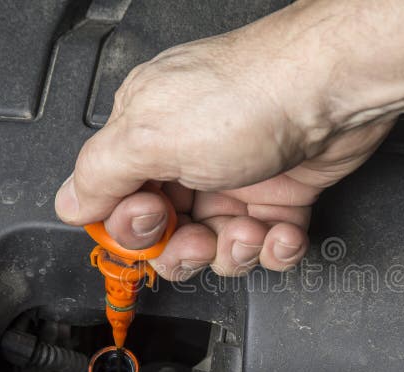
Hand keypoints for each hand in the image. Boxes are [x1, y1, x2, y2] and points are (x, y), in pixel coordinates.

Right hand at [54, 3, 393, 279]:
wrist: (333, 89)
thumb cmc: (250, 96)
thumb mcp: (152, 135)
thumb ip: (102, 173)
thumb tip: (70, 202)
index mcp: (147, 135)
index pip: (117, 203)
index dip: (132, 228)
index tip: (153, 221)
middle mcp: (188, 156)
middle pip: (166, 235)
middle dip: (183, 249)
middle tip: (200, 237)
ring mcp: (235, 177)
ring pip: (217, 247)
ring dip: (233, 251)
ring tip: (249, 228)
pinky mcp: (280, 194)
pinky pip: (265, 244)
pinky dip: (275, 248)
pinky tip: (281, 232)